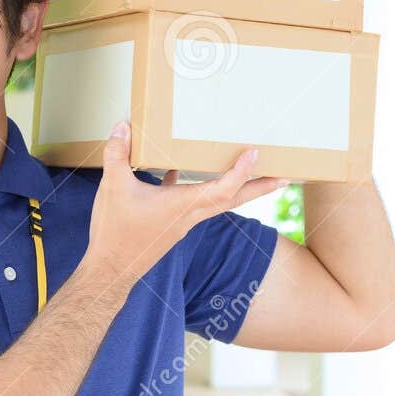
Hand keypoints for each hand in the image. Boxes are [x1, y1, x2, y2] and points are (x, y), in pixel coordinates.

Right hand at [82, 119, 288, 288]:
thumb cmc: (115, 232)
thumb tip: (123, 126)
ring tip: (249, 172)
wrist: (110, 269)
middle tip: (284, 176)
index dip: (242, 171)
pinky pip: (192, 202)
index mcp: (183, 206)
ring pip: (217, 201)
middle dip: (260, 188)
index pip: (223, 188)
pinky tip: (176, 171)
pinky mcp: (171, 224)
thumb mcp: (113, 186)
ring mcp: (182, 221)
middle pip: (234, 199)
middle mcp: (190, 215)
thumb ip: (118, 153)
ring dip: (236, 187)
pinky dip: (195, 186)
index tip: (254, 153)